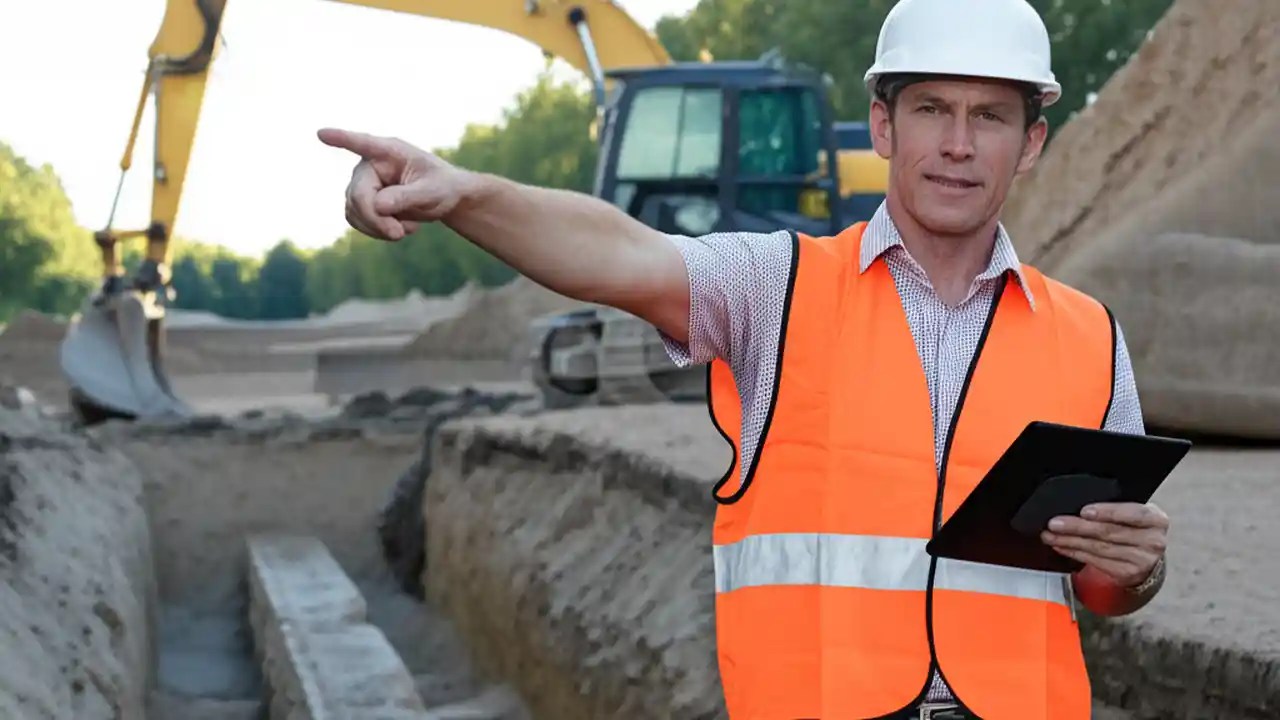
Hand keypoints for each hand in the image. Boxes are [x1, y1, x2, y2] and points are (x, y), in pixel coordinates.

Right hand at [317, 128, 472, 240]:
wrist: (444, 198)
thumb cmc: (442, 187)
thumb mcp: (432, 192)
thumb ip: (407, 196)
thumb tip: (378, 205)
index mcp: (389, 151)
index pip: (362, 143)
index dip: (341, 139)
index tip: (321, 133)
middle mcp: (369, 164)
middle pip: (357, 195)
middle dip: (375, 219)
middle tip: (398, 234)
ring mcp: (362, 183)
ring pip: (353, 211)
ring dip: (377, 227)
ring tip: (404, 230)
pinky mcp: (362, 201)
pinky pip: (356, 220)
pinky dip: (375, 231)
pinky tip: (398, 229)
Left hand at [1041, 502, 1167, 587]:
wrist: (1147, 555)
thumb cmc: (1134, 526)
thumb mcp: (1133, 513)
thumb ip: (1115, 508)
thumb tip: (1077, 505)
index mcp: (1157, 520)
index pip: (1133, 514)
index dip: (1108, 512)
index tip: (1084, 511)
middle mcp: (1153, 542)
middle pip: (1109, 532)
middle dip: (1077, 527)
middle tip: (1055, 523)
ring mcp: (1142, 561)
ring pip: (1099, 548)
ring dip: (1070, 541)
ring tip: (1050, 535)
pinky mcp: (1127, 574)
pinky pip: (1095, 561)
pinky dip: (1074, 552)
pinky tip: (1061, 546)